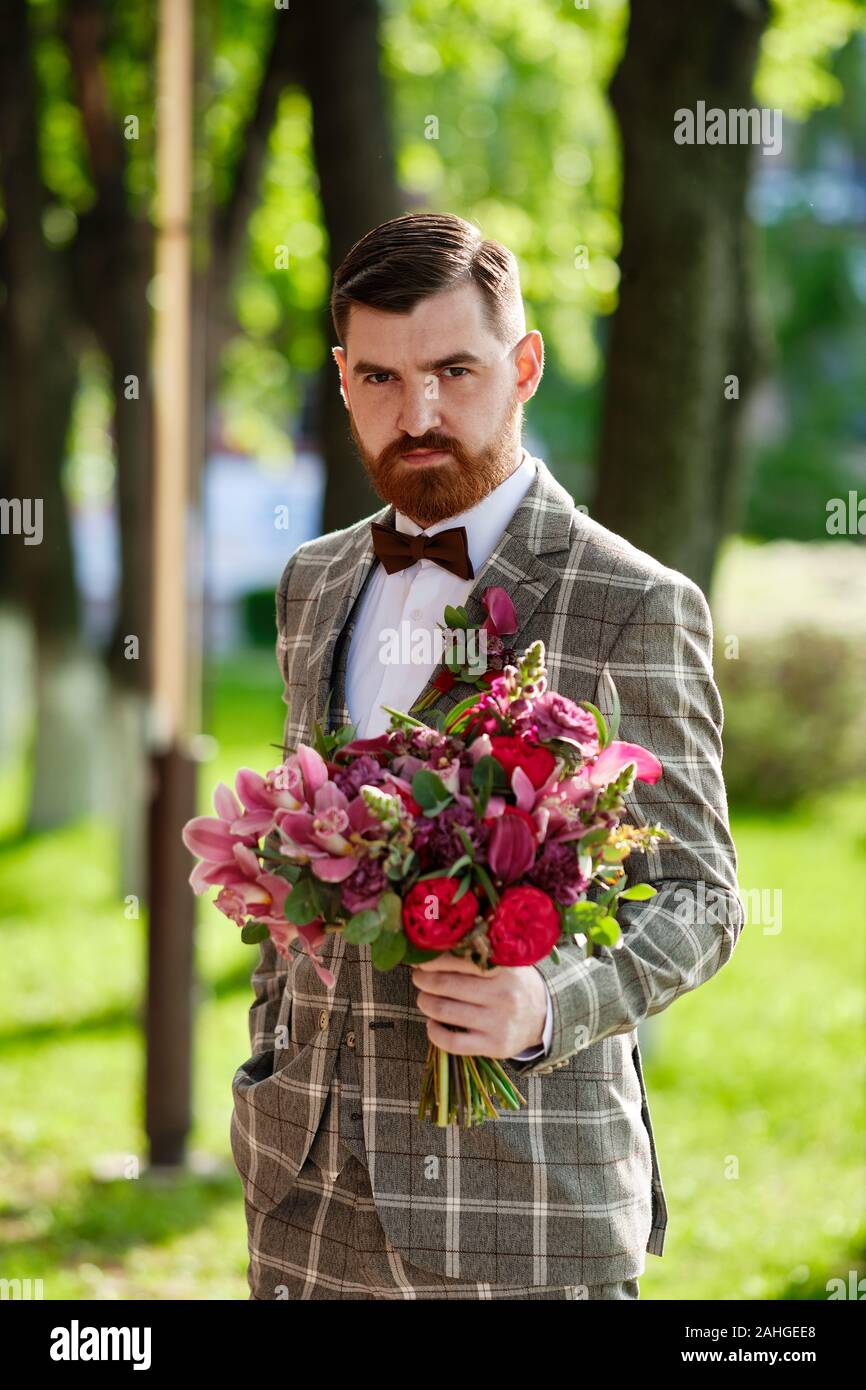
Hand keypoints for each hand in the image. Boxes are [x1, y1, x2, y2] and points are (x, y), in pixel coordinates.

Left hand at [410, 955, 547, 1057]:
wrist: (543, 1017)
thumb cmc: (514, 985)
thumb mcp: (505, 964)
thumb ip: (478, 955)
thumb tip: (435, 948)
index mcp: (504, 969)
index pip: (459, 959)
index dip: (433, 960)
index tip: (421, 960)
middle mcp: (502, 995)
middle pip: (446, 985)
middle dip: (424, 980)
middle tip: (418, 977)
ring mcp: (498, 1022)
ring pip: (444, 1012)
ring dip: (425, 1003)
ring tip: (424, 998)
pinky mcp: (493, 1046)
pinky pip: (452, 1043)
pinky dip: (434, 1032)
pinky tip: (432, 1024)